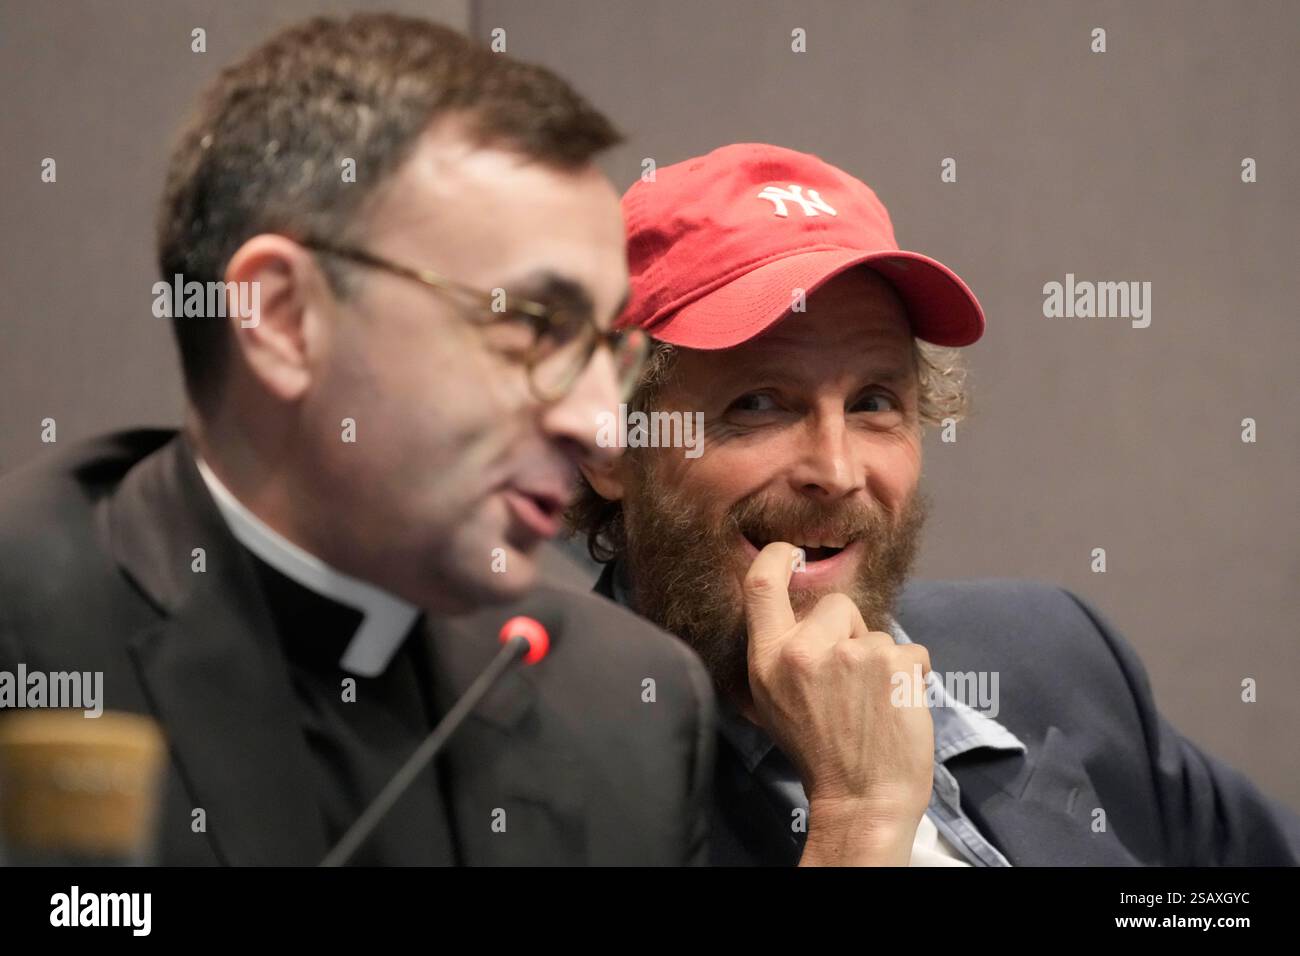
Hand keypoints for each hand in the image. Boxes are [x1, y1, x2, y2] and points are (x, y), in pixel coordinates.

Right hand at [743, 541, 934, 865]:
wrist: (862, 799)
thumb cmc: (818, 752)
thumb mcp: (772, 701)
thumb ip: (781, 651)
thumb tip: (795, 605)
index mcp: (768, 660)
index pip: (762, 584)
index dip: (777, 558)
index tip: (790, 554)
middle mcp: (805, 652)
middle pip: (835, 607)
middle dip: (847, 633)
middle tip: (845, 683)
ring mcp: (853, 655)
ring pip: (875, 633)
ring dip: (879, 662)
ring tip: (869, 704)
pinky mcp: (895, 665)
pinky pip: (909, 652)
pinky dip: (908, 676)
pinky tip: (894, 707)